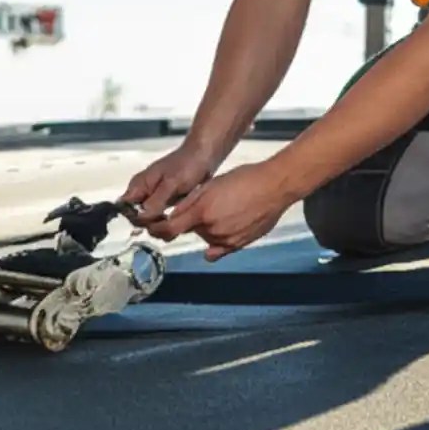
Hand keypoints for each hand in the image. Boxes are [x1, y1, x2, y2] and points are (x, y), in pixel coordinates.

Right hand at [120, 144, 218, 226]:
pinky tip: (178, 225)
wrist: (204, 155)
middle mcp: (143, 192)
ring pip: (149, 217)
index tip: (150, 225)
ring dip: (158, 224)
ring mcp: (154, 197)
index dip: (134, 218)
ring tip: (174, 228)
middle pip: (136, 215)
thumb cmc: (187, 166)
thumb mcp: (172, 183)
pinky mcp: (165, 201)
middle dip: (149, 224)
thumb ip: (156, 200)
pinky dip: (166, 221)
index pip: (125, 207)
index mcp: (139, 185)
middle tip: (167, 227)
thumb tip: (140, 218)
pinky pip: (160, 215)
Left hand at [150, 161, 297, 261]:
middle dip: (191, 221)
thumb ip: (189, 203)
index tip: (154, 228)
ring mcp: (225, 239)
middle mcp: (211, 229)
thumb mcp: (211, 185)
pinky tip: (223, 230)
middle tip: (208, 205)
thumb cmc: (245, 179)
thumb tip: (173, 216)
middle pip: (189, 230)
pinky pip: (218, 250)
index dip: (158, 229)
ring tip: (225, 210)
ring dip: (207, 228)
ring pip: (205, 237)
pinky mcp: (238, 245)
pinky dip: (216, 243)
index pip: (170, 228)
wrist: (274, 187)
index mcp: (202, 211)